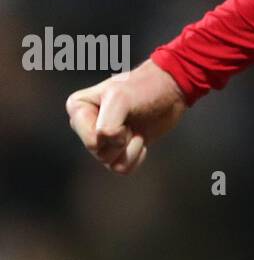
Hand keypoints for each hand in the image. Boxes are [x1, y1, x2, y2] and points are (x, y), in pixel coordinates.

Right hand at [66, 59, 187, 174]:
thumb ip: (108, 124)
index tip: (122, 113)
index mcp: (77, 108)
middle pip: (100, 153)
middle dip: (122, 140)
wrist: (169, 91)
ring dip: (130, 148)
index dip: (113, 133)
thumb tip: (108, 142)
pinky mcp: (117, 150)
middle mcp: (84, 125)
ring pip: (111, 164)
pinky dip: (135, 157)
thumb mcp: (120, 99)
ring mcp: (100, 139)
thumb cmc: (143, 89)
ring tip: (135, 127)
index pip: (92, 141)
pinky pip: (122, 169)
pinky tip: (140, 138)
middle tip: (130, 120)